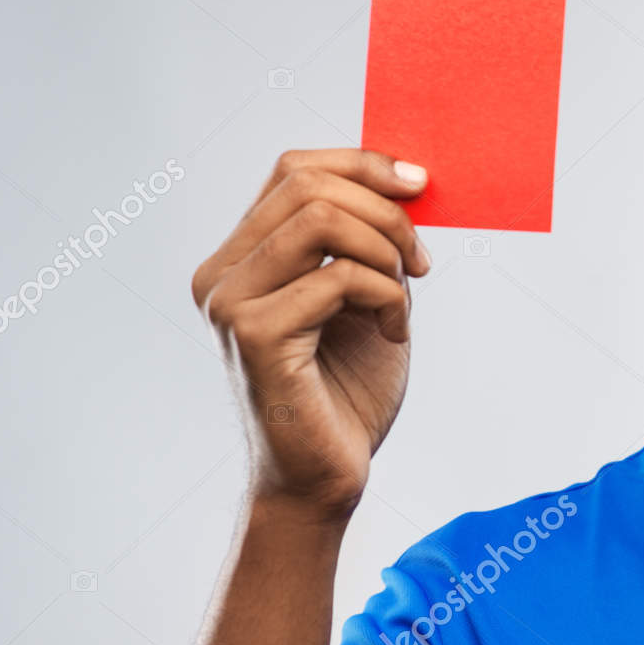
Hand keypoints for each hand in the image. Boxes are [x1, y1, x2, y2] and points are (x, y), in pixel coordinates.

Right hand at [190, 148, 432, 518]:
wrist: (327, 480)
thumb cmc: (346, 395)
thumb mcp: (367, 300)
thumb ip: (369, 244)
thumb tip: (405, 180)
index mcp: (241, 258)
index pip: (292, 170)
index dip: (362, 164)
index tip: (419, 185)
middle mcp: (221, 274)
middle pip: (305, 184)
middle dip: (385, 212)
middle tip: (423, 262)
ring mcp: (229, 302)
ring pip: (321, 220)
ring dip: (386, 252)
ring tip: (404, 301)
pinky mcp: (254, 334)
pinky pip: (338, 277)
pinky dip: (387, 296)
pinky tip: (394, 335)